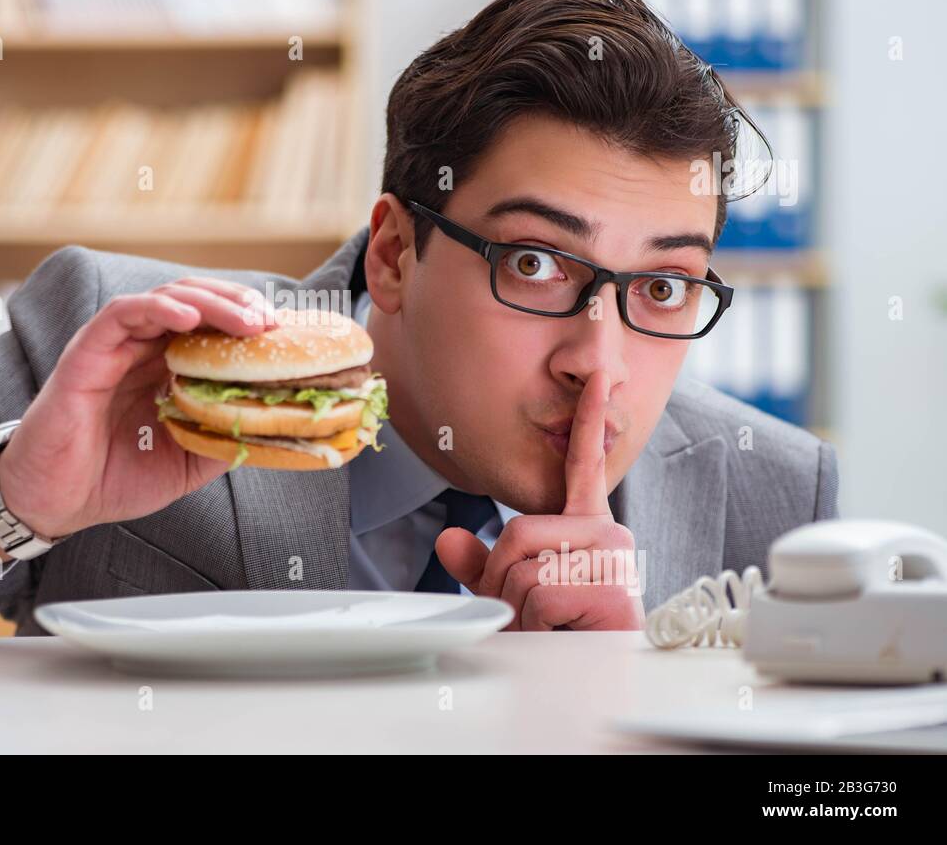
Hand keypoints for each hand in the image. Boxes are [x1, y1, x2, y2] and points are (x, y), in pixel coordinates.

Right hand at [0, 277, 276, 539]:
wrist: (54, 501)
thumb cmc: (112, 478)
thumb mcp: (185, 463)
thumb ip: (222, 439)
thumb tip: (270, 429)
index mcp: (165, 369)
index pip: (212, 327)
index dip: (248, 324)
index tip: (285, 337)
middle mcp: (143, 349)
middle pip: (197, 303)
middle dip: (239, 305)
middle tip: (272, 324)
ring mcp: (115, 346)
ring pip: (167, 299)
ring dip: (211, 302)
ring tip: (246, 318)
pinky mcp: (86, 351)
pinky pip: (124, 314)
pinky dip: (159, 308)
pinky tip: (190, 317)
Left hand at [435, 372, 644, 629]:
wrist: (590, 687)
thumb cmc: (559, 638)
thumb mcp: (511, 596)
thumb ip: (481, 566)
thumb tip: (449, 538)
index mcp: (587, 527)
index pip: (584, 465)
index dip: (589, 419)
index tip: (598, 376)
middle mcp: (608, 535)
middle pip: (517, 531)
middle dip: (502, 579)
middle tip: (529, 612)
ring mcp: (615, 561)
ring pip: (522, 567)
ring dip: (518, 608)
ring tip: (550, 625)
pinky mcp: (612, 590)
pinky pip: (540, 595)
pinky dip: (535, 624)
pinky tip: (563, 634)